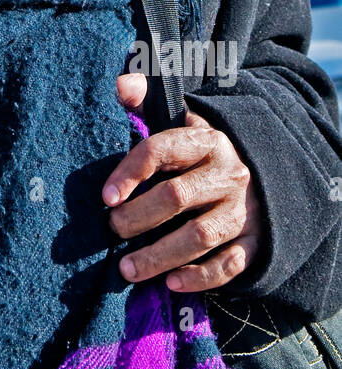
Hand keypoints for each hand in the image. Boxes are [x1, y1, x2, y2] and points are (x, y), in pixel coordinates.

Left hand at [103, 71, 262, 291]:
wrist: (262, 174)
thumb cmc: (200, 153)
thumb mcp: (178, 122)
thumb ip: (145, 103)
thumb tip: (122, 85)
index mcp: (205, 140)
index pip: (162, 150)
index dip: (130, 173)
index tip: (105, 197)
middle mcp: (227, 173)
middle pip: (177, 197)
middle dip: (138, 217)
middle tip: (113, 230)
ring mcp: (243, 209)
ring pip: (201, 236)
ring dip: (160, 256)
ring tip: (127, 269)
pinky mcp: (254, 241)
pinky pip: (230, 264)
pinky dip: (201, 277)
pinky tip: (171, 283)